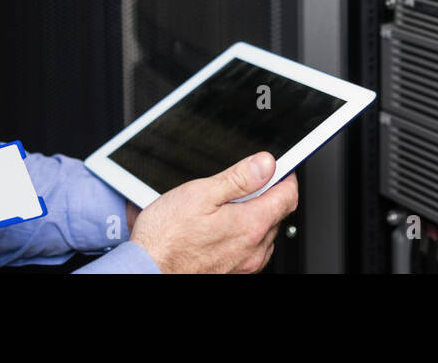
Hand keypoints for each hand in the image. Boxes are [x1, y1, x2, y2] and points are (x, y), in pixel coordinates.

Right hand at [128, 152, 298, 272]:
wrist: (149, 269)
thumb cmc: (168, 237)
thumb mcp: (201, 193)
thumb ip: (239, 178)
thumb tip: (266, 164)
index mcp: (251, 224)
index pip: (288, 196)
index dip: (284, 176)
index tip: (275, 167)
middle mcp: (253, 248)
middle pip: (277, 213)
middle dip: (265, 195)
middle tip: (240, 185)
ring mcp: (245, 264)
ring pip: (265, 232)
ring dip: (254, 216)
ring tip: (225, 208)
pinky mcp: (233, 272)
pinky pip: (251, 249)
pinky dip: (244, 235)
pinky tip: (220, 228)